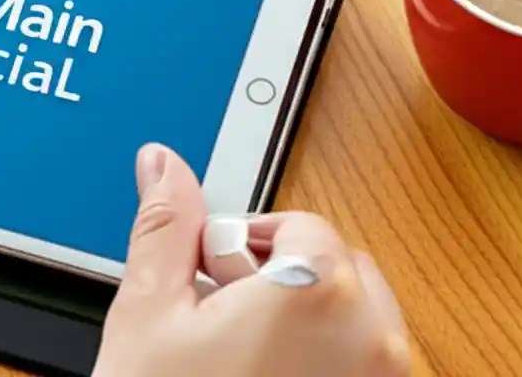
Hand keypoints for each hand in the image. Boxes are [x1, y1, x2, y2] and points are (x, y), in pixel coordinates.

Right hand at [93, 144, 409, 376]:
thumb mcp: (150, 315)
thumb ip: (166, 226)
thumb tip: (163, 165)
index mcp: (315, 291)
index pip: (300, 224)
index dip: (244, 243)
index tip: (211, 272)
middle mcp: (371, 338)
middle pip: (340, 266)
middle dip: (282, 276)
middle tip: (222, 313)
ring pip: (360, 321)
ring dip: (311, 321)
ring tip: (242, 355)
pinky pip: (368, 369)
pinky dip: (330, 365)